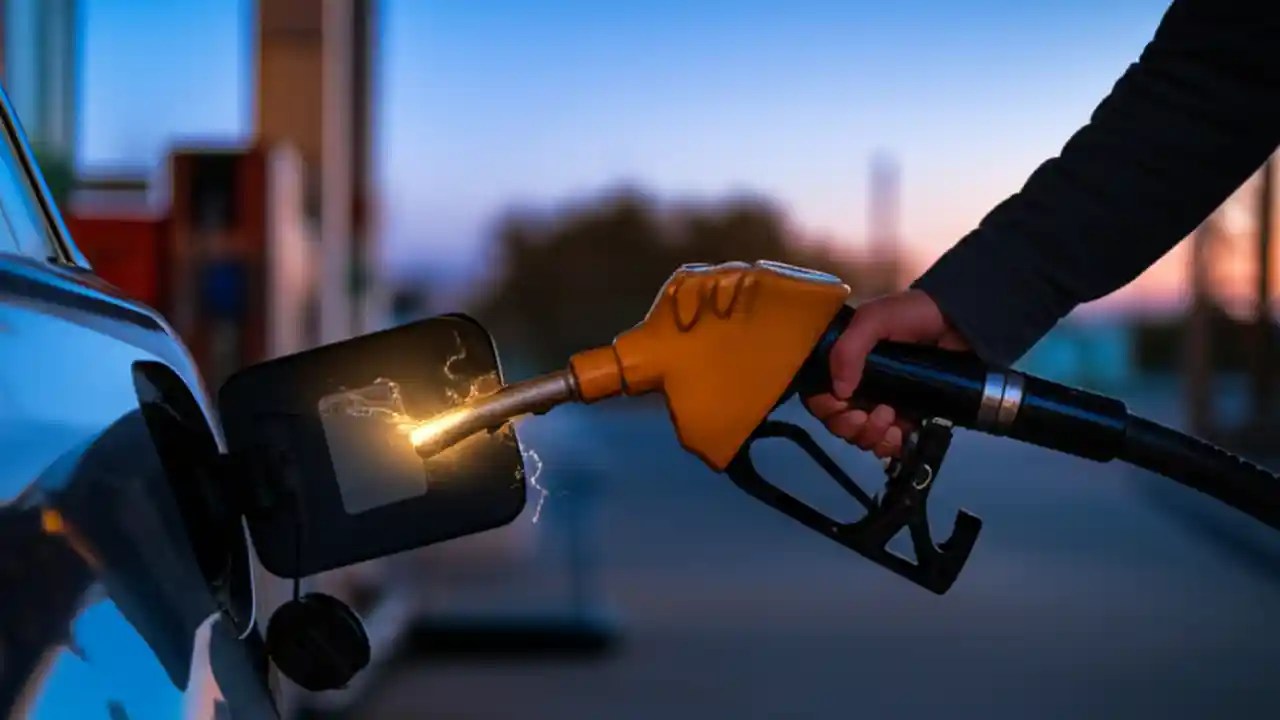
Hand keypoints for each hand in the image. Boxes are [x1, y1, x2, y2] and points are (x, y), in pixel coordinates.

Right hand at [804, 289, 968, 457]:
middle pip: (838, 423)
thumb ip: (849, 350)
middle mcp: (859, 388)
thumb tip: (840, 392)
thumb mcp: (874, 320)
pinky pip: (888, 444)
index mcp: (844, 366)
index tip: (843, 404)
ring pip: (862, 437)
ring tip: (890, 417)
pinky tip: (900, 432)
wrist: (959, 321)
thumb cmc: (912, 315)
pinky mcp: (908, 418)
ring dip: (870, 435)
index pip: (819, 397)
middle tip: (869, 414)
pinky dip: (890, 445)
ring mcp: (883, 405)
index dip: (825, 408)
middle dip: (850, 426)